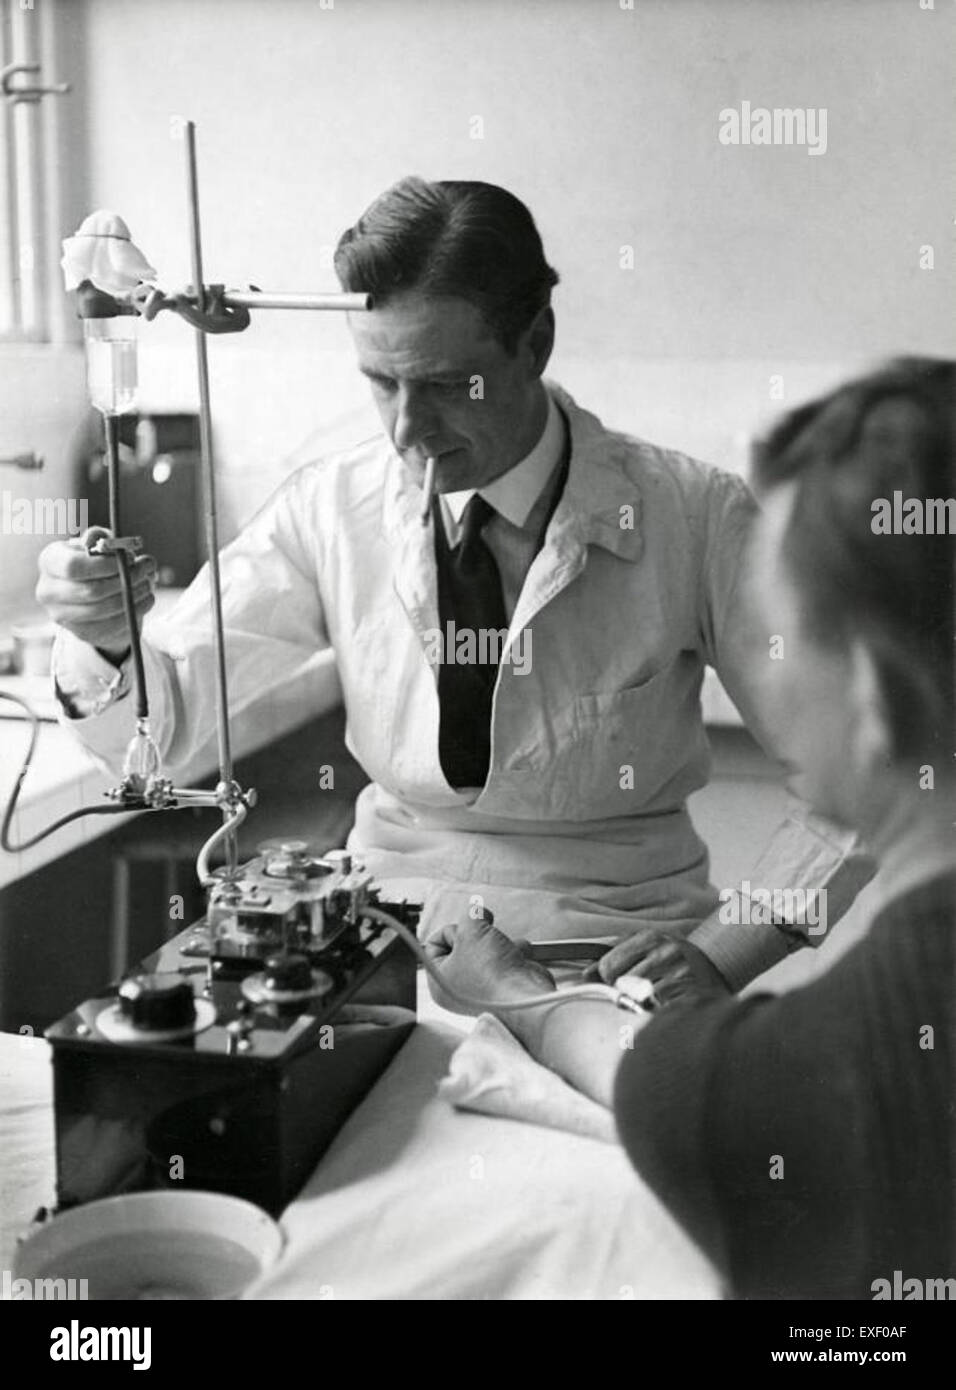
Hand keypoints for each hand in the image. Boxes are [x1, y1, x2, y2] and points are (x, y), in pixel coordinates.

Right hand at [36, 528, 156, 654]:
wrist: (94, 593)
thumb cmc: (96, 562)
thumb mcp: (98, 544)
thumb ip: (101, 538)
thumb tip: (102, 541)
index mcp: (49, 562)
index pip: (73, 566)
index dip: (106, 564)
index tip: (130, 558)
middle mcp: (48, 591)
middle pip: (91, 591)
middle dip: (126, 580)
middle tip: (146, 570)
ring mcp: (62, 616)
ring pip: (103, 610)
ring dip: (133, 596)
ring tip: (148, 583)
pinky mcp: (82, 633)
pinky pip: (112, 626)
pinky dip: (134, 612)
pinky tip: (145, 599)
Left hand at [424, 911, 555, 1015]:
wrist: (523, 995)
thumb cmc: (492, 974)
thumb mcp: (472, 929)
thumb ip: (470, 913)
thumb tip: (475, 910)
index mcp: (439, 982)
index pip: (435, 943)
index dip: (452, 930)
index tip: (466, 929)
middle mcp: (458, 989)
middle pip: (462, 944)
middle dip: (478, 935)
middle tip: (483, 937)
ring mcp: (482, 988)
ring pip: (485, 950)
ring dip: (497, 942)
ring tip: (501, 946)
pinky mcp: (504, 986)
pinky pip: (504, 959)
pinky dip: (512, 952)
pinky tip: (515, 952)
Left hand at [585, 927, 730, 1002]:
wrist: (722, 974)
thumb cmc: (678, 965)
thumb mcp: (650, 951)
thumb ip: (617, 958)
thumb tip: (586, 975)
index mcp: (651, 937)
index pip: (609, 964)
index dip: (607, 980)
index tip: (616, 985)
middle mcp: (665, 950)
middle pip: (619, 982)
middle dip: (624, 993)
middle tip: (639, 994)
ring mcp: (678, 971)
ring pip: (636, 997)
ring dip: (640, 1005)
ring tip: (655, 1001)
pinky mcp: (688, 993)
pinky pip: (654, 1011)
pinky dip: (655, 1014)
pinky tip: (666, 1009)